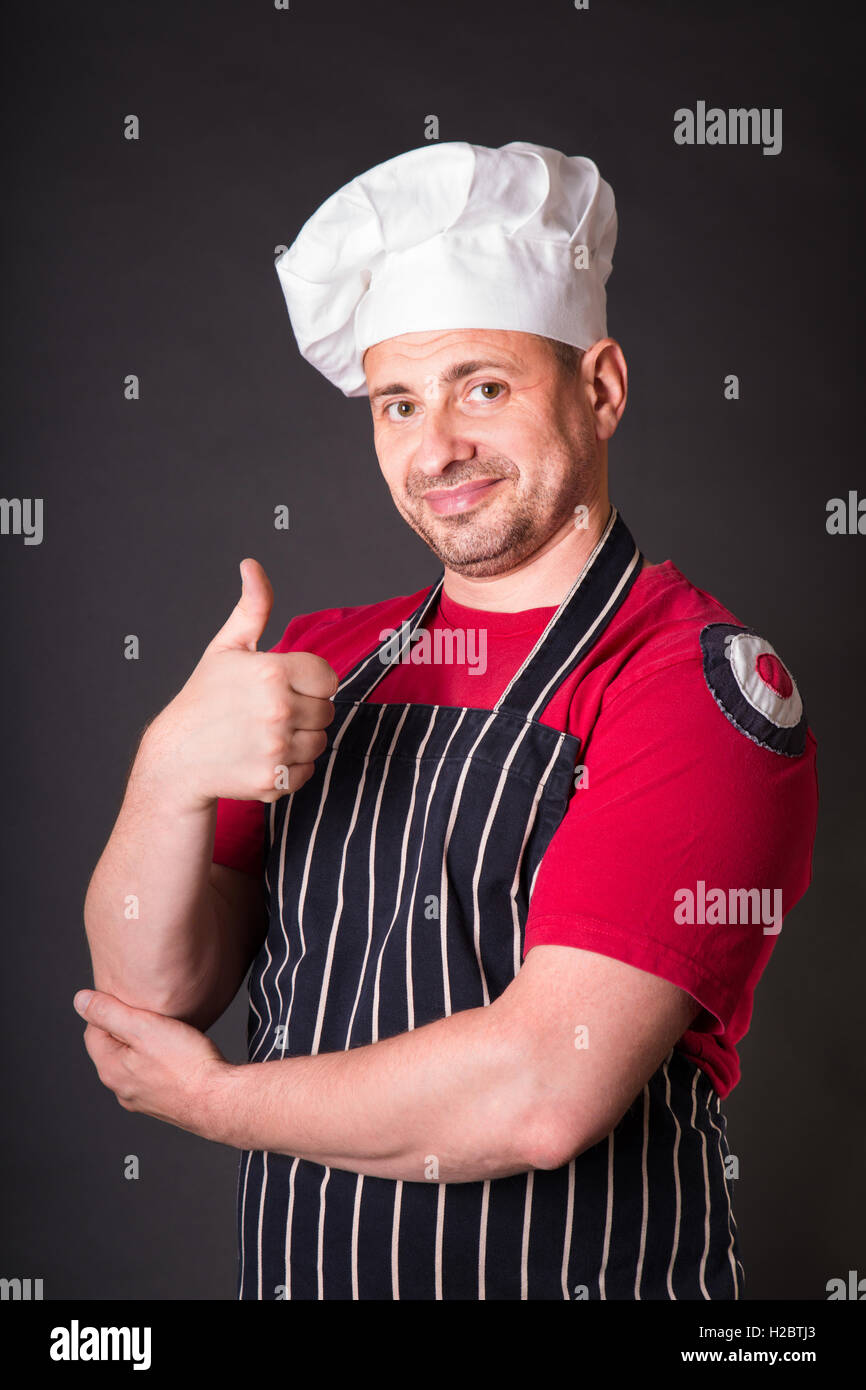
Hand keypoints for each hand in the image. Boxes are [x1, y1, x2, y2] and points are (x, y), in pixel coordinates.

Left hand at [74, 988, 231, 1136]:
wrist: (219, 1099)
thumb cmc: (186, 1064)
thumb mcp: (143, 1027)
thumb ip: (109, 1012)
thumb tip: (80, 1001)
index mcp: (111, 1070)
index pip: (93, 1032)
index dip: (109, 1010)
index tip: (130, 1000)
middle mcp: (122, 1089)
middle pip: (114, 1048)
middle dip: (127, 1028)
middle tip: (150, 1013)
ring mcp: (143, 1099)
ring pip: (135, 1063)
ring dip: (145, 1046)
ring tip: (166, 1032)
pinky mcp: (164, 1103)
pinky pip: (154, 1075)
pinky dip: (161, 1061)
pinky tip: (179, 1054)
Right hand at [141, 558, 337, 809]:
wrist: (177, 756)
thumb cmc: (204, 698)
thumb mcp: (226, 647)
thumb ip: (253, 607)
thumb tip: (252, 565)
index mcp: (271, 671)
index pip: (327, 677)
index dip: (309, 682)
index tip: (285, 686)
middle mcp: (277, 709)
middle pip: (327, 711)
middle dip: (305, 711)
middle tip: (269, 713)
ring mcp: (276, 747)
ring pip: (319, 742)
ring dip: (300, 740)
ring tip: (264, 734)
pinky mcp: (274, 779)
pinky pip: (307, 771)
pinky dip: (291, 768)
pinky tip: (262, 757)